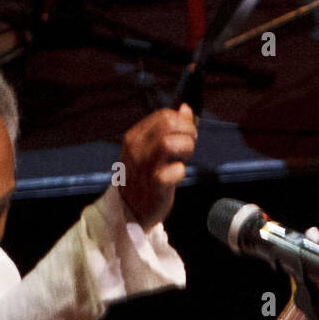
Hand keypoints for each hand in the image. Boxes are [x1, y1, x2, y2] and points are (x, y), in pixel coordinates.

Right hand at [117, 104, 197, 231]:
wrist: (129, 211)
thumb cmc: (143, 178)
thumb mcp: (150, 149)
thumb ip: (167, 128)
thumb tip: (185, 108)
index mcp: (134, 137)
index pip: (163, 115)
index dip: (182, 121)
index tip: (187, 135)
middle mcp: (136, 149)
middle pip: (169, 124)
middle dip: (187, 132)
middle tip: (189, 146)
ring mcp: (144, 166)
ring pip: (170, 142)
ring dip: (186, 147)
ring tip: (184, 157)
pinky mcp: (155, 185)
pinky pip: (176, 170)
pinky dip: (181, 171)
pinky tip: (177, 176)